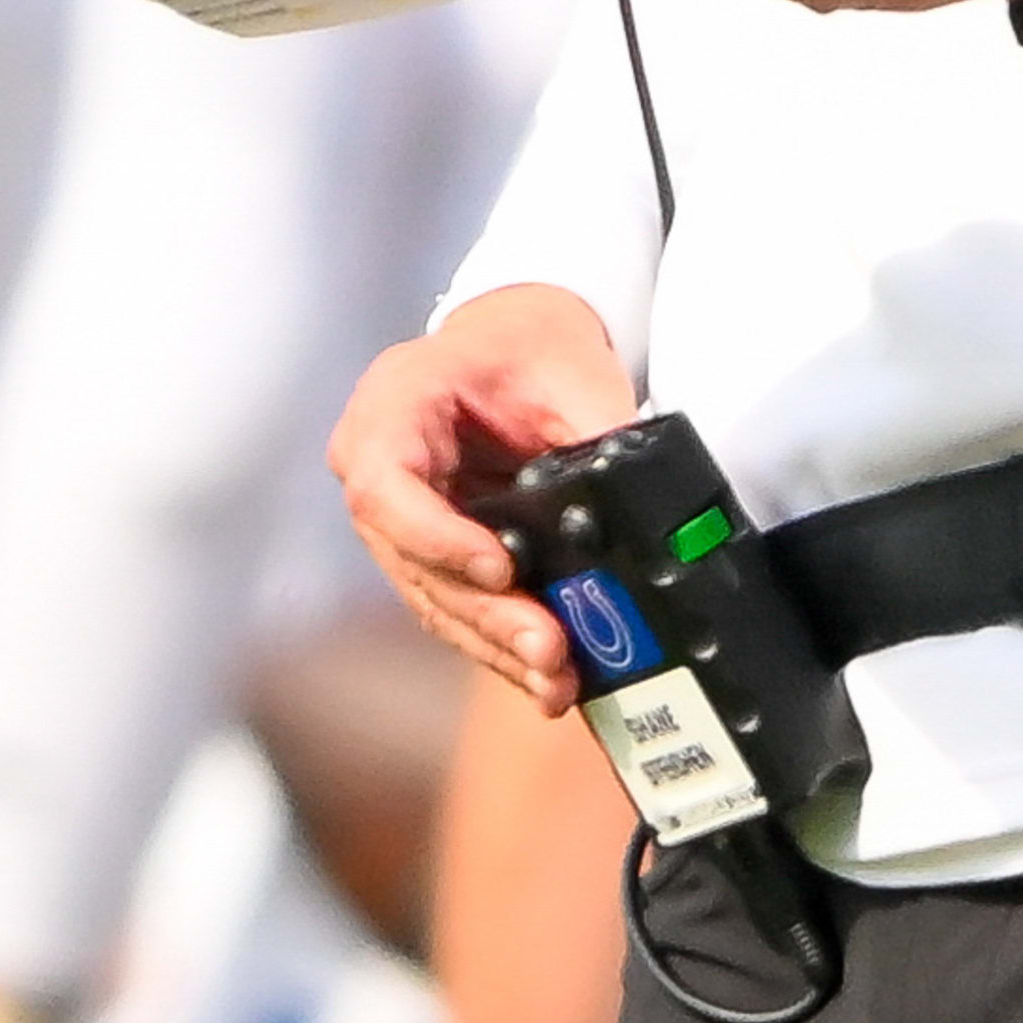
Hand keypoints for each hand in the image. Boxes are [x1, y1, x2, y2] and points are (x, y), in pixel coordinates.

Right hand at [329, 284, 635, 711]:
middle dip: (484, 615)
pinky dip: (501, 641)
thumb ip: (596, 432)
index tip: (500, 569)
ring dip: (496, 645)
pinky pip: (456, 606)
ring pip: (434, 598)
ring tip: (558, 680)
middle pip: (412, 560)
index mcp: (392, 403)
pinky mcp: (428, 553)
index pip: (385, 485)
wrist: (517, 343)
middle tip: (550, 649)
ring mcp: (397, 517)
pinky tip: (547, 677)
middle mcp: (375, 465)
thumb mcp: (569, 369)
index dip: (435, 538)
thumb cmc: (530, 344)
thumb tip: (646, 512)